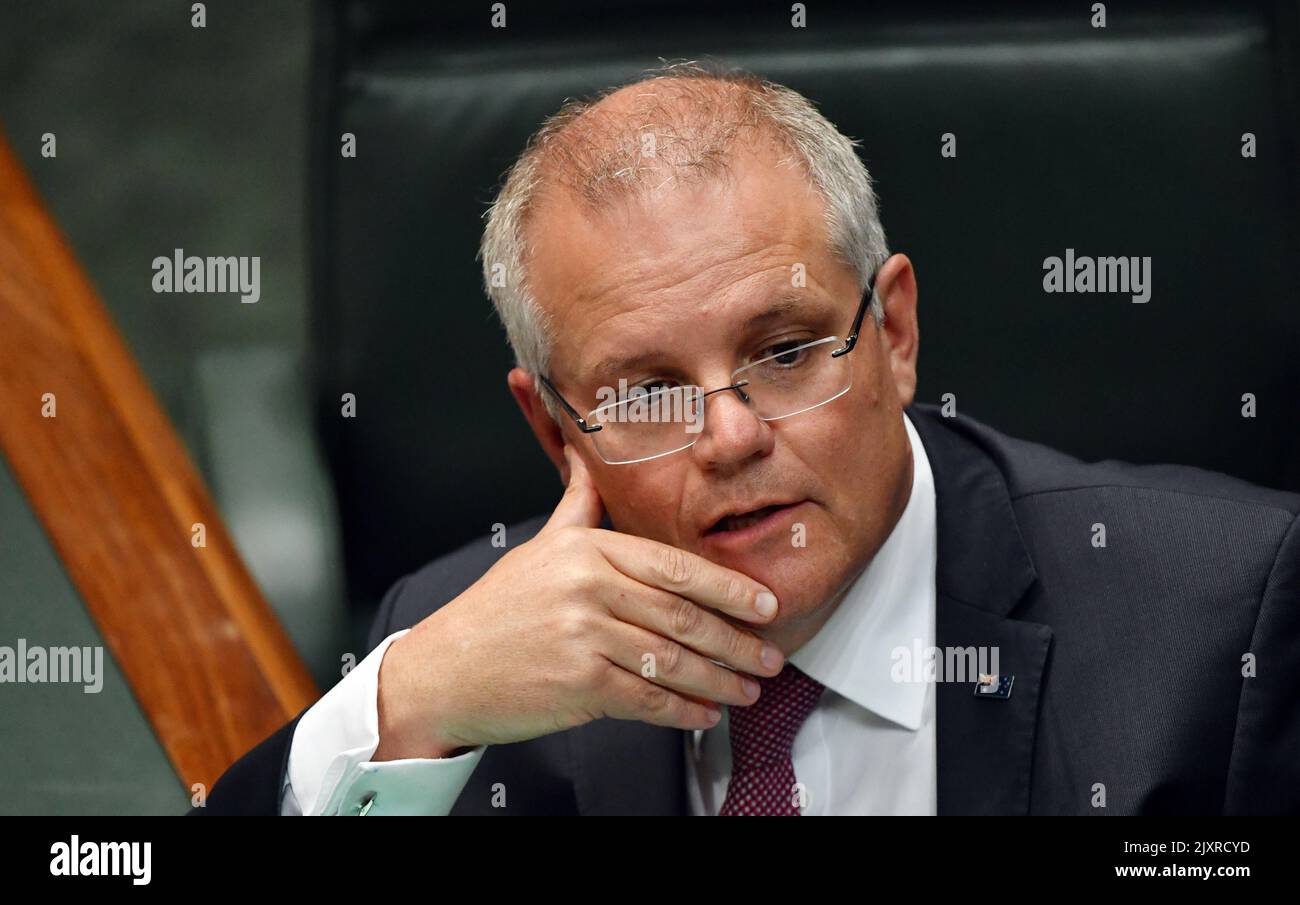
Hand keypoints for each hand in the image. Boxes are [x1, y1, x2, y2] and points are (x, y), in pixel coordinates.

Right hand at [373, 445, 783, 759]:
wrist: (445, 669)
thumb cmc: (496, 611)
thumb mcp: (539, 547)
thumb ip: (577, 507)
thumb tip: (588, 459)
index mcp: (587, 549)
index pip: (676, 567)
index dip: (730, 588)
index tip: (765, 604)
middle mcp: (588, 588)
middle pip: (683, 616)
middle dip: (736, 642)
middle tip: (769, 657)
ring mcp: (583, 636)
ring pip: (672, 661)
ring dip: (719, 681)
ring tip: (747, 690)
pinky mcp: (578, 683)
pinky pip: (647, 698)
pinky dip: (682, 710)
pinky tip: (704, 714)